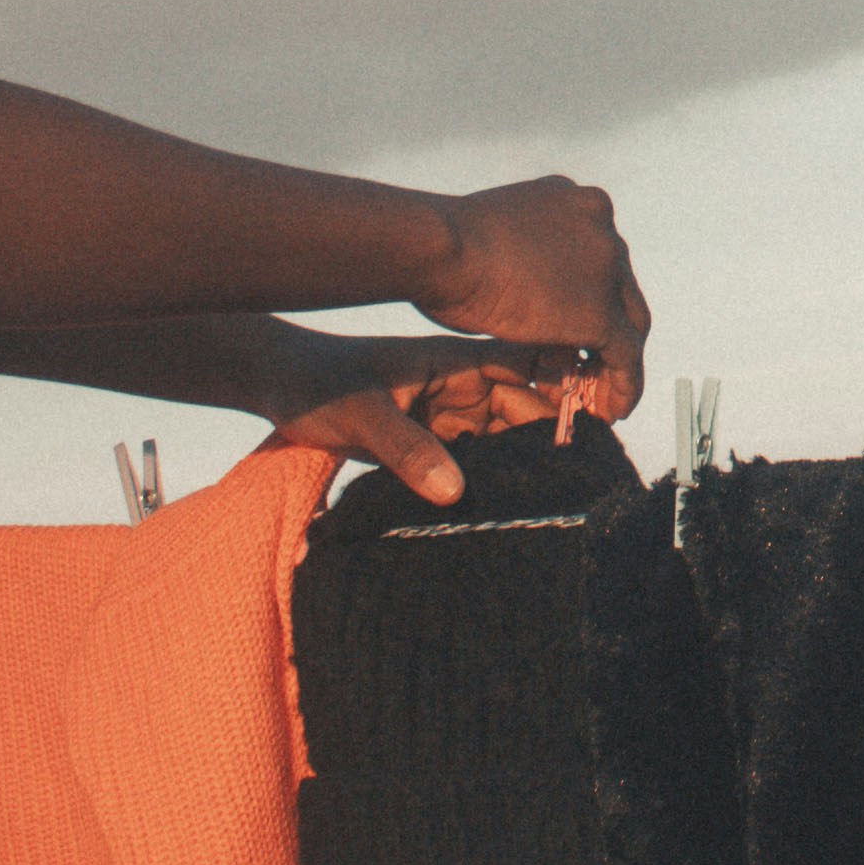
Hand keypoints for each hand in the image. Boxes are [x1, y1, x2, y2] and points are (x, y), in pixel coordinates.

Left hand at [257, 331, 618, 506]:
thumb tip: (454, 491)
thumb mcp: (356, 417)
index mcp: (452, 362)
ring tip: (550, 495)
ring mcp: (444, 411)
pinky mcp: (427, 437)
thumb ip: (403, 451)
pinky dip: (489, 474)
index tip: (589, 424)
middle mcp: (457, 384)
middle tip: (576, 477)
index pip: (525, 369)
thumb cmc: (314, 385)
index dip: (561, 390)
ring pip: (502, 435)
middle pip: (523, 408)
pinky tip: (502, 502)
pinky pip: (472, 456)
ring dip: (522, 459)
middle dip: (550, 436)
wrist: (274, 384)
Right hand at [421, 176, 651, 415]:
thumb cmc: (441, 245)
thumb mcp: (498, 237)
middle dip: (609, 327)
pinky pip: (626, 357)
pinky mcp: (600, 313)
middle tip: (592, 366)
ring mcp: (606, 265)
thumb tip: (518, 287)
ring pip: (629, 322)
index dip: (591, 294)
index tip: (575, 322)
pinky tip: (612, 410)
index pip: (599, 257)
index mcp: (574, 201)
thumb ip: (526, 257)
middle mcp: (599, 224)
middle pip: (619, 287)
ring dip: (615, 360)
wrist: (437, 249)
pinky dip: (623, 387)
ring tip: (600, 397)